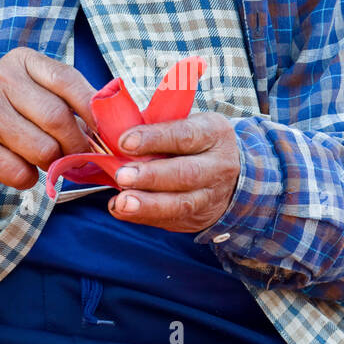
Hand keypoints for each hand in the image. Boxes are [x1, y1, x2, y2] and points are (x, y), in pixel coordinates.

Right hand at [0, 48, 95, 188]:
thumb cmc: (9, 109)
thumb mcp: (34, 90)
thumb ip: (69, 99)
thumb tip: (110, 128)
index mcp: (23, 61)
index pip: (67, 80)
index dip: (92, 108)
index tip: (106, 130)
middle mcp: (1, 80)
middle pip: (58, 119)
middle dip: (76, 144)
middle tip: (80, 155)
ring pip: (43, 150)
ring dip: (52, 163)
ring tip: (44, 158)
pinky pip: (21, 172)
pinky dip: (28, 178)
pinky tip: (18, 165)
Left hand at [107, 112, 240, 232]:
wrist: (228, 176)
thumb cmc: (194, 143)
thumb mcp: (186, 124)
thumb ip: (156, 127)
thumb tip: (115, 131)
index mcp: (213, 133)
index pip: (185, 135)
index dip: (154, 139)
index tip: (125, 142)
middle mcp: (218, 165)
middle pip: (186, 173)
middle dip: (151, 176)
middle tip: (122, 176)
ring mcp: (211, 195)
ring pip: (181, 203)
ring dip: (148, 204)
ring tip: (121, 202)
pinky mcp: (198, 217)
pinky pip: (170, 219)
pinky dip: (143, 217)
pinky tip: (121, 210)